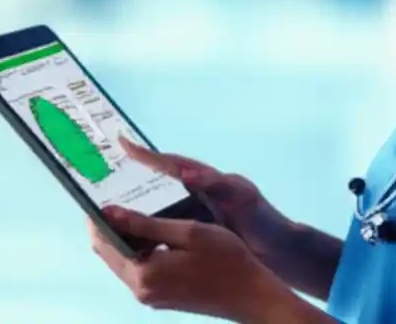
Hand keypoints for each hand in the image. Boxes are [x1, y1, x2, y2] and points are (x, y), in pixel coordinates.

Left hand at [88, 206, 302, 322]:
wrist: (252, 295)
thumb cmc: (227, 259)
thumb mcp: (188, 232)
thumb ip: (146, 223)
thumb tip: (109, 212)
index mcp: (144, 273)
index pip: (103, 241)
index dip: (97, 216)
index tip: (98, 193)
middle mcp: (141, 289)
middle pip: (109, 252)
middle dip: (108, 225)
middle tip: (115, 197)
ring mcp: (151, 296)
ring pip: (124, 260)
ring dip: (125, 237)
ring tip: (135, 209)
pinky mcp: (162, 297)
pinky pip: (140, 268)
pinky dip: (140, 249)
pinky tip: (154, 231)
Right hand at [119, 136, 296, 266]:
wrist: (281, 253)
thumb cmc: (265, 223)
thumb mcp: (244, 199)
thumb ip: (217, 185)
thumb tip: (186, 173)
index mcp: (210, 181)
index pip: (174, 163)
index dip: (148, 155)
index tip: (124, 143)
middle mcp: (202, 192)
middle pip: (165, 177)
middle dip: (141, 170)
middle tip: (114, 168)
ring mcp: (200, 212)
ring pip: (163, 203)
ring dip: (141, 205)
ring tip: (114, 207)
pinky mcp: (200, 232)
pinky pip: (169, 225)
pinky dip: (153, 227)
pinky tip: (136, 236)